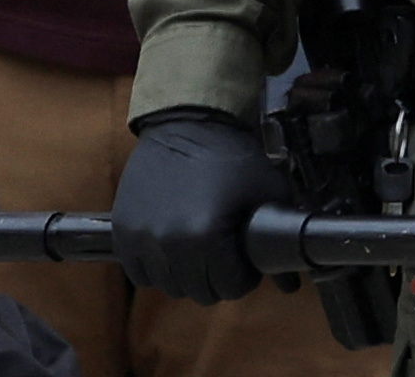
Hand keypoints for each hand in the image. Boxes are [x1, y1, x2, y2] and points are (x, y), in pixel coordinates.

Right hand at [110, 110, 290, 304]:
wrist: (185, 122)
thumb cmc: (229, 156)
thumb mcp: (266, 192)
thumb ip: (283, 241)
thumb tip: (290, 284)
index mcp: (206, 238)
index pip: (231, 288)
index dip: (244, 275)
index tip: (243, 256)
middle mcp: (170, 243)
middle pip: (200, 291)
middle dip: (217, 277)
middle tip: (222, 251)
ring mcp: (142, 237)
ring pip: (170, 285)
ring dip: (186, 274)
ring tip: (195, 249)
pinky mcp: (123, 228)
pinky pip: (139, 272)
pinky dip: (155, 268)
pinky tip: (168, 249)